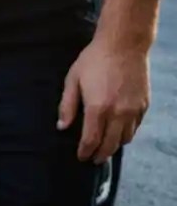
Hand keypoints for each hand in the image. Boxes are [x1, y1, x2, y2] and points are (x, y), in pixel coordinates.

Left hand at [57, 37, 150, 163]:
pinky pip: (136, 127)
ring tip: (105, 148)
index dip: (85, 151)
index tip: (80, 157)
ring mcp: (134, 110)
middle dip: (100, 155)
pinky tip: (118, 132)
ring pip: (125, 138)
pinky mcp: (144, 105)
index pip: (91, 140)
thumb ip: (67, 105)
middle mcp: (118, 113)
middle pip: (110, 144)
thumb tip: (62, 126)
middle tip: (93, 160)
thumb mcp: (73, 79)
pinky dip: (127, 134)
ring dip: (114, 146)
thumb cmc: (94, 60)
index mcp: (98, 107)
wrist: (124, 45)